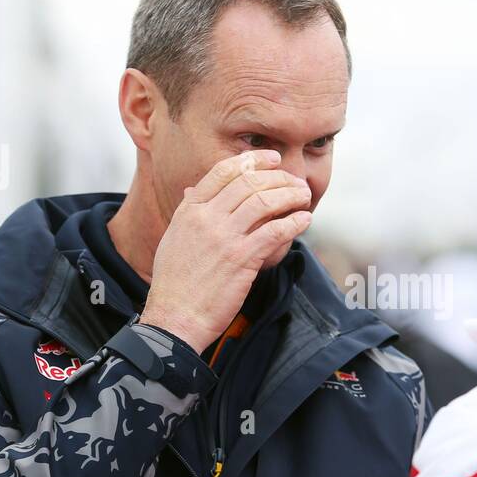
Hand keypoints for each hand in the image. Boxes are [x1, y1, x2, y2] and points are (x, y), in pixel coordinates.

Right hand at [140, 150, 311, 352]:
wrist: (175, 317)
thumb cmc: (175, 283)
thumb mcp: (173, 239)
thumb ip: (186, 213)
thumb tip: (190, 191)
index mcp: (190, 210)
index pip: (223, 172)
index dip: (253, 161)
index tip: (272, 159)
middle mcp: (206, 218)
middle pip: (249, 183)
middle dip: (278, 177)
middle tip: (295, 181)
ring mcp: (224, 238)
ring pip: (264, 202)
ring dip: (290, 196)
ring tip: (304, 197)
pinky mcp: (241, 259)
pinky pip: (275, 232)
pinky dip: (294, 222)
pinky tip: (304, 220)